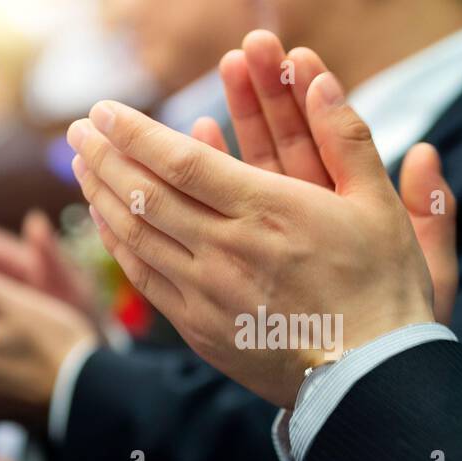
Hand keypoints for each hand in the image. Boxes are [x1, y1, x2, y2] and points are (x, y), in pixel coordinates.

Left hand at [66, 50, 452, 406]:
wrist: (371, 379)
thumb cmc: (384, 291)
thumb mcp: (380, 206)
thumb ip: (349, 138)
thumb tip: (324, 80)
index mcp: (268, 211)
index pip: (180, 161)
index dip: (134, 132)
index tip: (105, 111)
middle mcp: (228, 250)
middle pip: (145, 195)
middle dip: (104, 156)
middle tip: (77, 130)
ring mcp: (208, 293)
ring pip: (136, 236)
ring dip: (102, 195)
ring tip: (81, 166)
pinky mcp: (202, 329)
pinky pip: (145, 279)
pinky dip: (118, 245)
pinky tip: (105, 223)